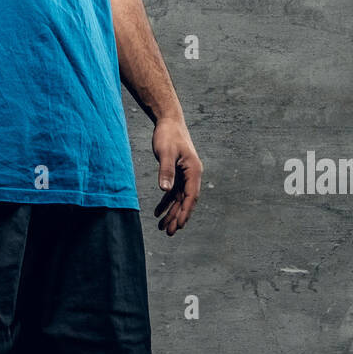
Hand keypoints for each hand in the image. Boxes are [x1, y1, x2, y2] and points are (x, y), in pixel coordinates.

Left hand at [151, 117, 202, 235]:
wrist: (168, 121)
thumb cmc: (168, 135)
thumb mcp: (165, 153)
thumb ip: (166, 171)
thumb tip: (165, 190)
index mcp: (193, 171)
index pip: (191, 196)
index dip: (185, 212)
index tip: (178, 225)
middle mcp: (192, 175)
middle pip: (186, 200)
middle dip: (177, 217)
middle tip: (169, 232)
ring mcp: (185, 175)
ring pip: (179, 198)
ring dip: (171, 212)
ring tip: (162, 228)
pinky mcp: (177, 173)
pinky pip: (173, 192)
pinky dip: (166, 202)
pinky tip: (158, 212)